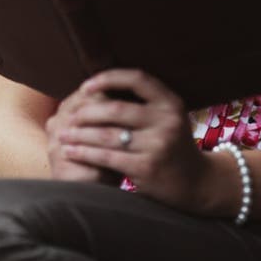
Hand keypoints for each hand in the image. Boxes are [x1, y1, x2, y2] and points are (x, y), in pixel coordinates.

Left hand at [57, 69, 214, 212]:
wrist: (197, 183)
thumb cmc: (174, 145)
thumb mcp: (169, 117)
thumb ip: (146, 104)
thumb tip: (103, 86)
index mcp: (170, 102)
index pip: (137, 79)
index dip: (109, 78)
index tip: (86, 85)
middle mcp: (166, 120)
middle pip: (116, 109)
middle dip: (87, 112)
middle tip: (70, 115)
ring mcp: (157, 145)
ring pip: (107, 135)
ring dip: (80, 134)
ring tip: (63, 133)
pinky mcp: (146, 167)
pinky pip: (107, 157)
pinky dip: (85, 153)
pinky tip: (71, 151)